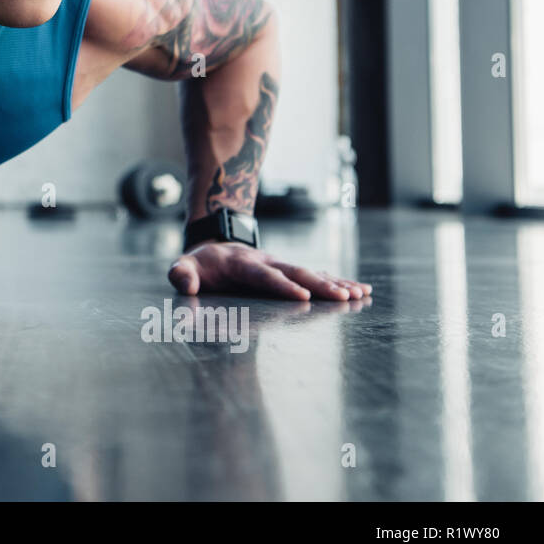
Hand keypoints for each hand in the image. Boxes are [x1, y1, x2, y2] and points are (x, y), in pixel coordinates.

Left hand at [167, 241, 371, 300]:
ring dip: (335, 283)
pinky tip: (360, 291)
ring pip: (311, 272)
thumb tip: (185, 283)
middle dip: (319, 285)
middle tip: (342, 297)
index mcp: (241, 263)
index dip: (282, 285)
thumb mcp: (184, 266)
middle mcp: (266, 261)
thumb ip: (182, 274)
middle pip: (295, 271)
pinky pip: (317, 275)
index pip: (263, 275)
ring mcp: (280, 265)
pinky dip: (339, 282)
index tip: (302, 296)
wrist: (213, 246)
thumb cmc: (200, 265)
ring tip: (359, 294)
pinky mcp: (290, 271)